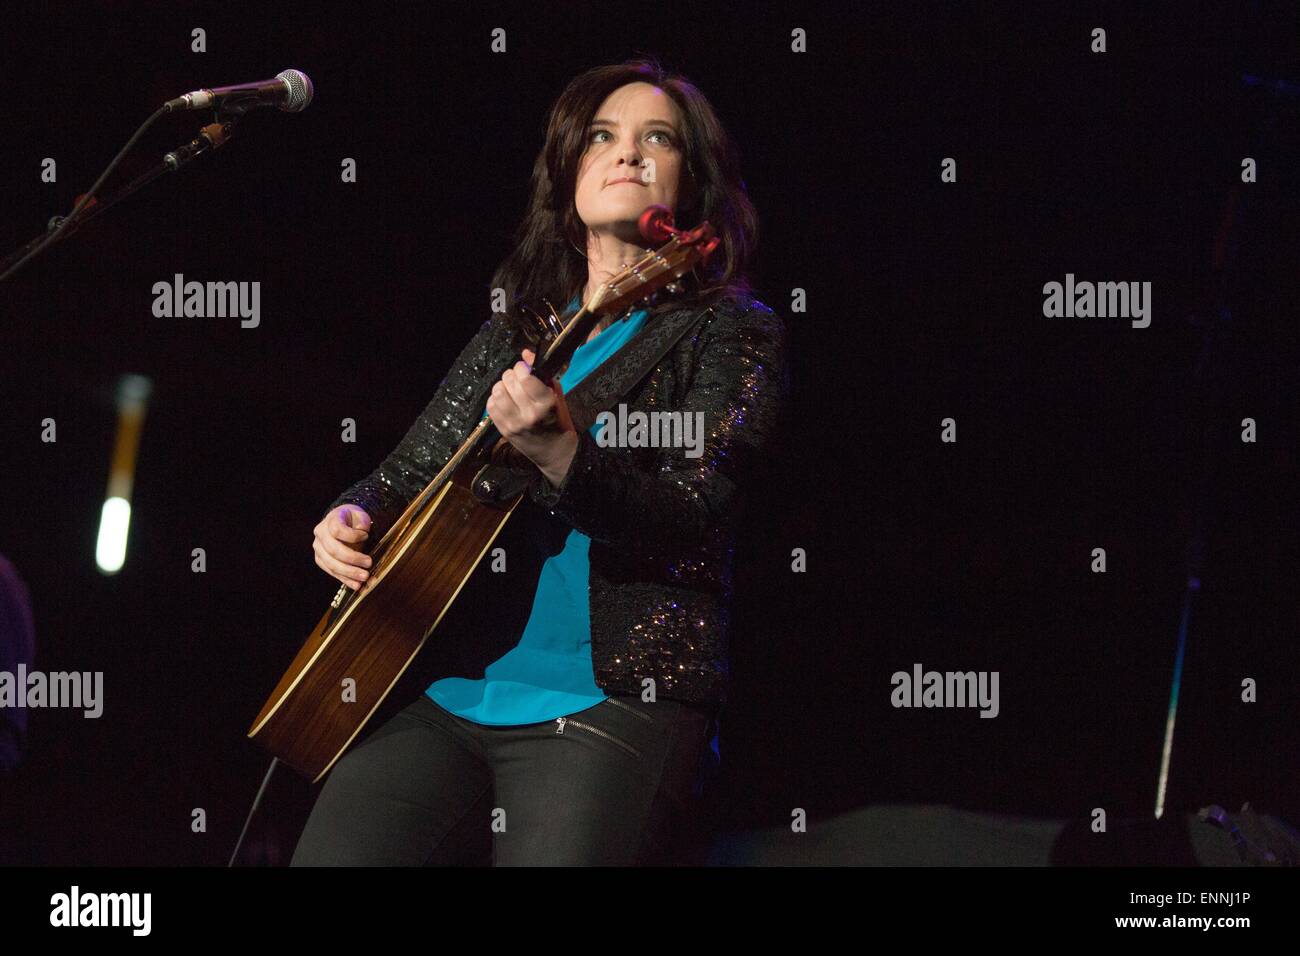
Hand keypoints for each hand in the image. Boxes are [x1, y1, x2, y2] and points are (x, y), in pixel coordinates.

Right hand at [313, 505, 372, 590]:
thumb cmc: (354, 520)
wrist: (343, 522)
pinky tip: (357, 585)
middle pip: (333, 550)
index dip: (352, 535)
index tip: (366, 536)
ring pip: (331, 564)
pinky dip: (345, 579)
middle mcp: (320, 534)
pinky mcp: (321, 561)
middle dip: (352, 559)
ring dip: (349, 573)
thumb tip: (362, 532)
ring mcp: (319, 548)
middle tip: (369, 564)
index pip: (337, 530)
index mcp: (330, 520)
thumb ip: (362, 522)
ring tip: (365, 577)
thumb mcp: (360, 515)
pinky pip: (332, 572)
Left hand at [486, 347, 578, 487]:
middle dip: (512, 375)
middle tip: (518, 380)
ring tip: (510, 390)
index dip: (522, 368)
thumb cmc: (559, 422)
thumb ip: (542, 374)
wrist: (556, 453)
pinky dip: (496, 399)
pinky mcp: (504, 431)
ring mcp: (514, 423)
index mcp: (546, 404)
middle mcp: (528, 414)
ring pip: (497, 392)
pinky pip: (491, 406)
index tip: (525, 370)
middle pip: (508, 381)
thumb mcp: (557, 396)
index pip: (525, 377)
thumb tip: (525, 354)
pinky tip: (505, 401)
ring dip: (502, 386)